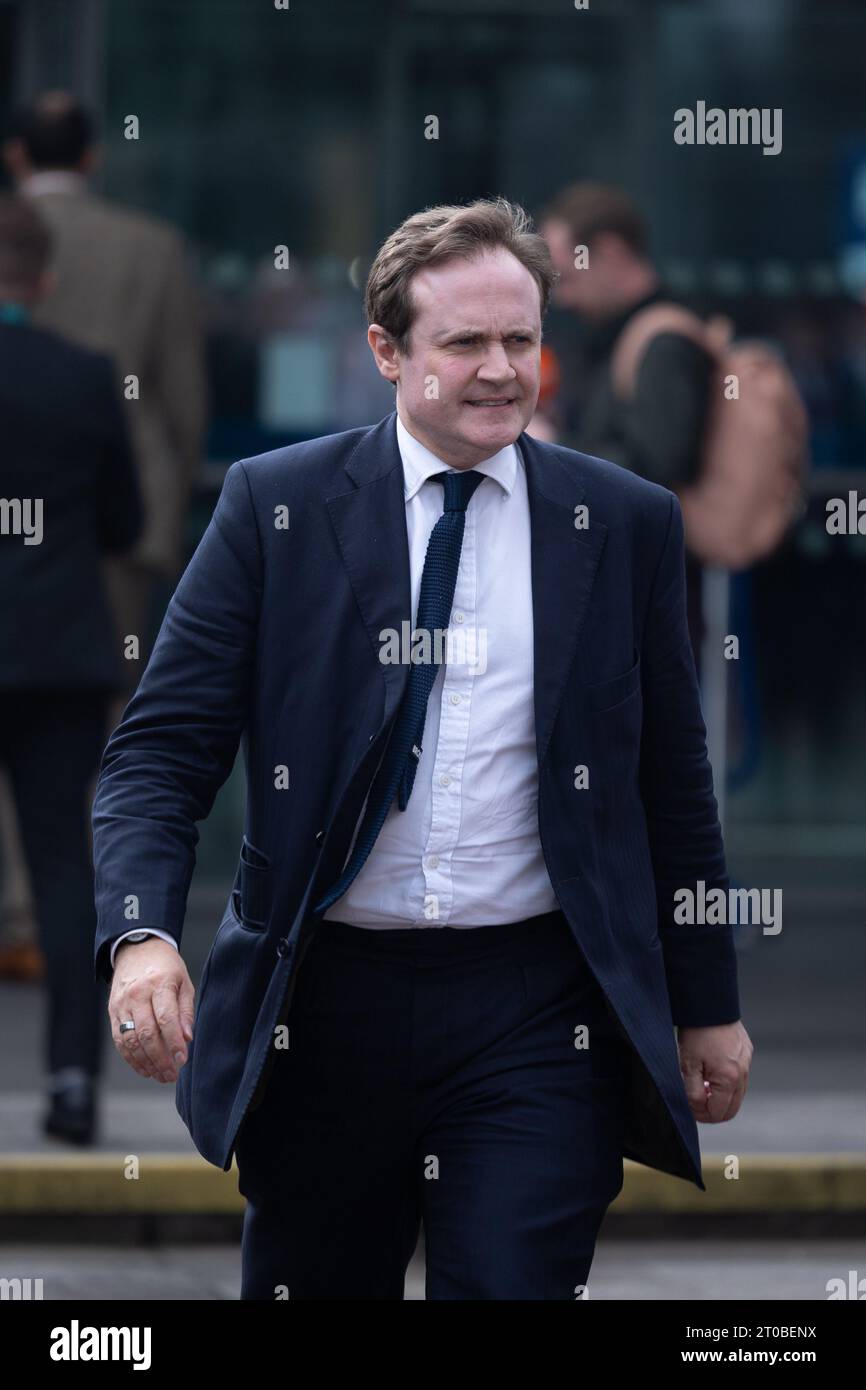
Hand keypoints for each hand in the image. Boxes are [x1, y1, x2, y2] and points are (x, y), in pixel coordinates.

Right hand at [110, 938, 194, 1082]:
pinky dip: (131, 1057)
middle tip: (171, 1075)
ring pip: (131, 1040)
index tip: (183, 1059)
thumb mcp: (183, 982)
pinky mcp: (112, 1011)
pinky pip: (119, 1040)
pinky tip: (143, 1068)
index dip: (174, 1043)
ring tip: (159, 1075)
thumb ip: (185, 1011)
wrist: (137, 948)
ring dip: (145, 1062)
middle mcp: (138, 994)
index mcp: (159, 984)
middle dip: (160, 1059)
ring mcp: (122, 1004)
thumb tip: (187, 1038)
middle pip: (147, 1033)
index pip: (166, 1019)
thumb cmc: (165, 967)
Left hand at [677, 1020, 753, 1122]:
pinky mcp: (746, 1052)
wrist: (709, 1004)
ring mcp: (747, 1062)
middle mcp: (743, 1073)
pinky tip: (710, 1072)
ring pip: (737, 1093)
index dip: (702, 1116)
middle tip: (696, 1103)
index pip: (719, 1113)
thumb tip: (697, 1109)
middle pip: (732, 1108)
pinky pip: (740, 1077)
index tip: (690, 1108)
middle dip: (713, 1111)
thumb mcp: (687, 1065)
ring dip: (720, 1096)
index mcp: (729, 1079)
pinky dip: (727, 1082)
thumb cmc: (696, 1033)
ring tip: (701, 1085)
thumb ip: (693, 1092)